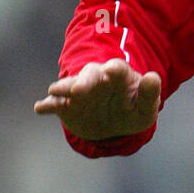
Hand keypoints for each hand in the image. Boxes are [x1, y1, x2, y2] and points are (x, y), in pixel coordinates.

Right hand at [33, 59, 160, 140]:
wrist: (113, 124)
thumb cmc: (132, 110)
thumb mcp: (145, 108)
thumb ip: (149, 95)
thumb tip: (153, 77)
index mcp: (119, 77)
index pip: (118, 69)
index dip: (115, 70)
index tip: (111, 70)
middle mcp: (96, 79)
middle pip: (90, 75)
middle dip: (84, 80)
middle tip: (78, 88)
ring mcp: (79, 91)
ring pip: (69, 86)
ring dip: (63, 88)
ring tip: (55, 91)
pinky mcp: (65, 106)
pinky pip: (54, 104)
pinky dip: (47, 105)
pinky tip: (40, 107)